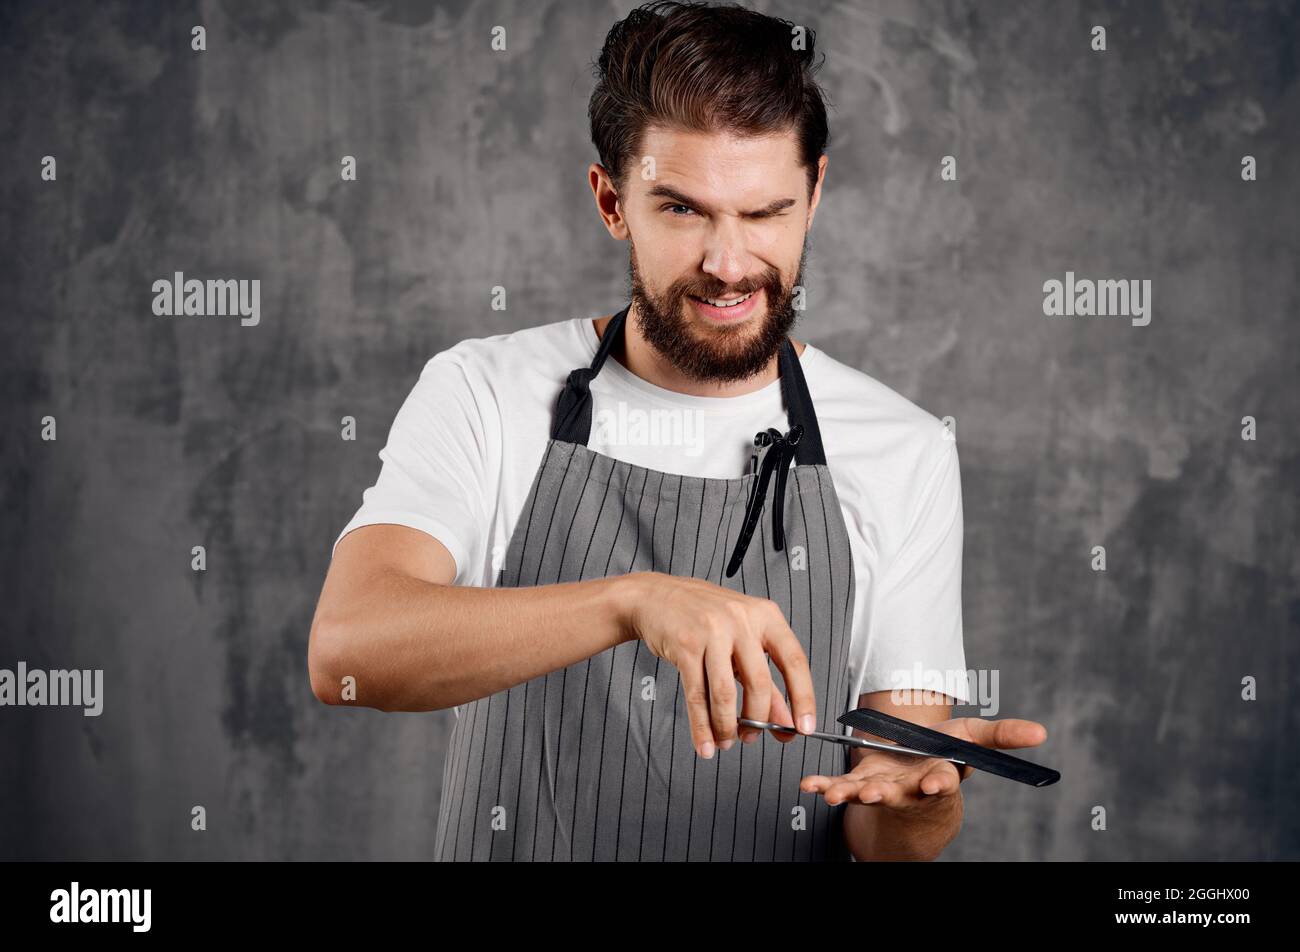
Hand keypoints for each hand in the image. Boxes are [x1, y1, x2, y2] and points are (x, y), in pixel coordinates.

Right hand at [621, 571, 816, 759]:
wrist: (656, 596)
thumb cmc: (703, 617)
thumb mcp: (742, 640)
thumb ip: (765, 680)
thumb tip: (785, 721)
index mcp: (764, 615)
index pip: (794, 661)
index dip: (803, 698)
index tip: (804, 727)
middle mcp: (741, 620)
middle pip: (759, 683)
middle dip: (757, 719)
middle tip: (751, 737)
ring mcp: (712, 631)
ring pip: (726, 693)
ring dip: (727, 726)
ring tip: (727, 741)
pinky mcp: (685, 645)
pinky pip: (697, 694)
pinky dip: (702, 725)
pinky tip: (705, 742)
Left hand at [799, 716, 1048, 808]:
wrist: (919, 782)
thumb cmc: (946, 756)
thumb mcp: (973, 741)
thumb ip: (1003, 736)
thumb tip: (1042, 732)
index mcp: (940, 777)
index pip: (943, 781)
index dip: (939, 782)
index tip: (934, 782)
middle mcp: (910, 789)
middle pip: (898, 794)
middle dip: (885, 794)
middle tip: (872, 795)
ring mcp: (883, 790)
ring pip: (865, 796)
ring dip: (849, 794)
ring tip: (835, 795)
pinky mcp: (859, 786)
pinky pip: (839, 787)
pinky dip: (822, 786)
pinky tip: (808, 785)